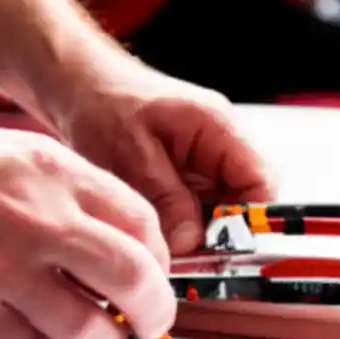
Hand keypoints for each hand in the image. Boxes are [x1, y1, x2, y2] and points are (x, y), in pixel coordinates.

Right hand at [0, 125, 175, 338]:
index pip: (142, 221)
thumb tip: (126, 236)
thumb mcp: (15, 153)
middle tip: (150, 319)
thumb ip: (73, 190)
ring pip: (87, 325)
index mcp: (51, 171)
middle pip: (131, 275)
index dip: (159, 257)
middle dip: (153, 308)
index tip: (153, 273)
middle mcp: (33, 216)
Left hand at [48, 55, 276, 255]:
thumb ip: (167, 198)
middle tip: (183, 253)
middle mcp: (219, 145)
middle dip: (217, 232)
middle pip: (243, 203)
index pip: (261, 183)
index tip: (218, 247)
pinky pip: (194, 209)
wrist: (78, 85)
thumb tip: (192, 241)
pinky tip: (153, 230)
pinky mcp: (184, 174)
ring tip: (161, 242)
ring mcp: (203, 161)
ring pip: (218, 211)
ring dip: (195, 232)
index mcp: (218, 127)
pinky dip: (178, 226)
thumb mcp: (131, 154)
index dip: (248, 220)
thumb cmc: (102, 102)